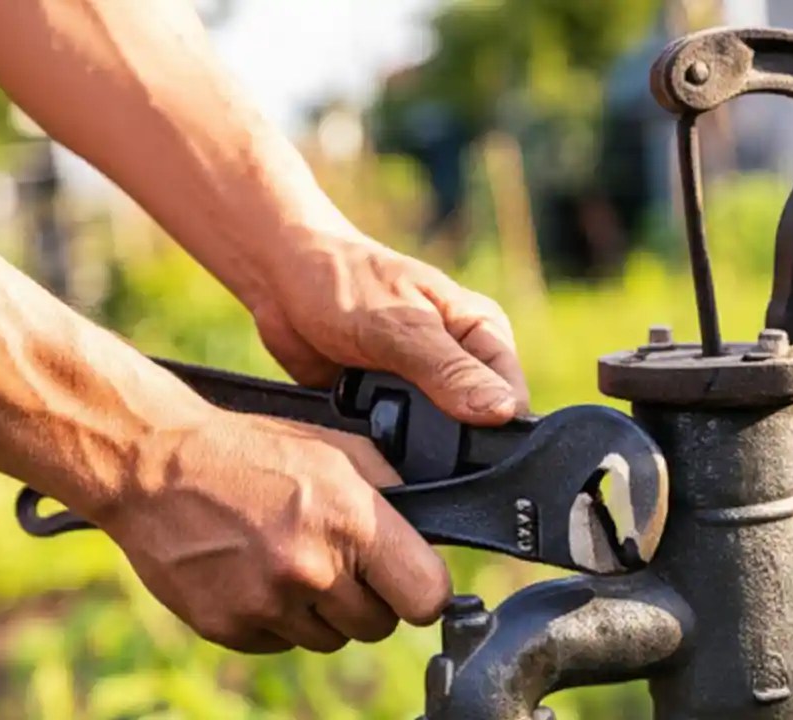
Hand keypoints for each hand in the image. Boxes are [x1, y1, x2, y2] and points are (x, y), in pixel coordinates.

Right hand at [98, 406, 451, 653]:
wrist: (153, 464)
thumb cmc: (250, 450)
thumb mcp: (335, 447)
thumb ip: (391, 492)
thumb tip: (427, 533)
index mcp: (350, 521)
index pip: (427, 598)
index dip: (420, 589)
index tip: (406, 579)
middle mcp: (312, 570)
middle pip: (378, 626)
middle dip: (367, 598)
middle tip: (336, 559)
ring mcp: (267, 604)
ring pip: (330, 639)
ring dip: (321, 611)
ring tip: (289, 559)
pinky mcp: (229, 627)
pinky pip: (280, 643)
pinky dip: (275, 618)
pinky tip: (255, 573)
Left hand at [250, 236, 530, 424]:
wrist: (280, 280)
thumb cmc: (344, 283)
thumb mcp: (399, 327)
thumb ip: (448, 371)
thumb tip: (502, 411)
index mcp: (482, 334)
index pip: (512, 400)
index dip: (497, 432)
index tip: (470, 453)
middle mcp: (461, 364)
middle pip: (478, 429)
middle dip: (450, 447)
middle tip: (410, 440)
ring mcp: (425, 389)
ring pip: (437, 444)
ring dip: (412, 450)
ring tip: (381, 435)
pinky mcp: (388, 408)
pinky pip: (397, 445)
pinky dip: (382, 448)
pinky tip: (364, 444)